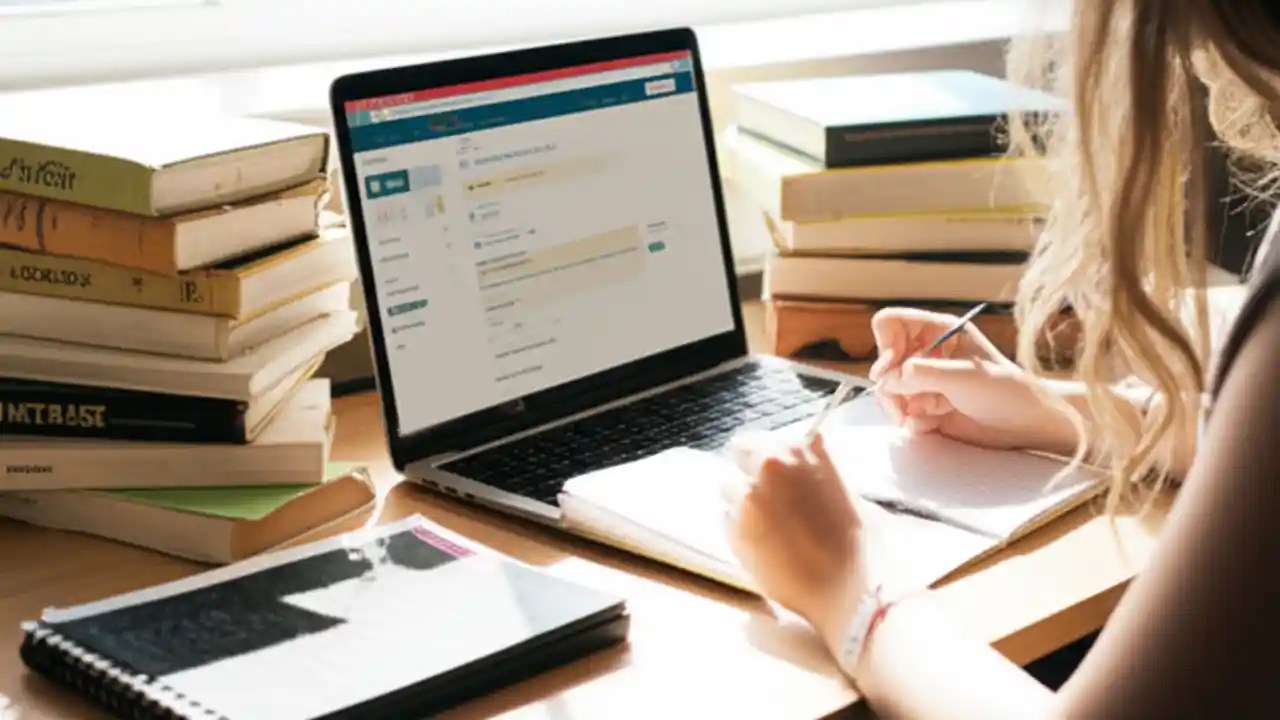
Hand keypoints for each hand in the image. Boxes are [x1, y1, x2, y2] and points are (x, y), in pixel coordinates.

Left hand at [722, 430, 870, 641]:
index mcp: (797, 452)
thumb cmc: (856, 543)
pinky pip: (727, 520)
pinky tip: (764, 545)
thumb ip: (818, 465)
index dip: (759, 456)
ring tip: (768, 527)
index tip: (767, 471)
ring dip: (742, 501)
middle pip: (737, 455)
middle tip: (765, 497)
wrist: (844, 589)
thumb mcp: (844, 491)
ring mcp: (747, 498)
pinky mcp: (735, 530)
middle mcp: (767, 467)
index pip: (755, 440)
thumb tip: (811, 445)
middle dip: (747, 471)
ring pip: (729, 489)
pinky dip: (739, 528)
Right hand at [870, 307, 1075, 454]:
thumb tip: (885, 381)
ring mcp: (927, 382)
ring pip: (889, 389)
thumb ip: (921, 373)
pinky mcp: (928, 408)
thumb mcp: (962, 376)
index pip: (892, 323)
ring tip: (913, 419)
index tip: (891, 367)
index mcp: (939, 331)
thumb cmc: (1004, 391)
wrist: (1026, 426)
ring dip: (896, 405)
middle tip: (899, 403)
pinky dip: (910, 420)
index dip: (885, 343)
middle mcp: (928, 353)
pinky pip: (903, 411)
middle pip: (885, 361)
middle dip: (889, 383)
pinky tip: (928, 426)